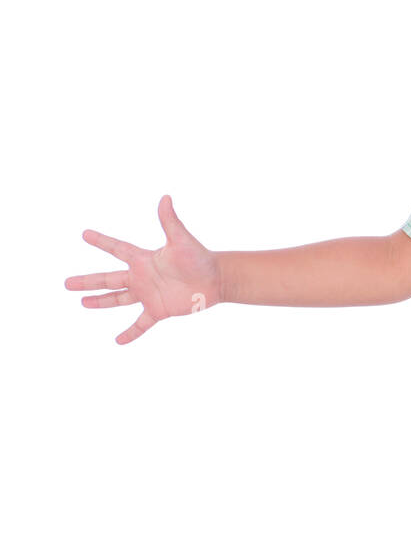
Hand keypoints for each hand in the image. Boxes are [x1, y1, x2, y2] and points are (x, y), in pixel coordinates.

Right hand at [65, 195, 221, 344]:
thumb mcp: (181, 240)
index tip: (85, 234)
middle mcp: (142, 277)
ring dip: (101, 302)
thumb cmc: (200, 258)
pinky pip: (141, 324)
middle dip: (88, 281)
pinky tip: (118, 341)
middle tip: (66, 283)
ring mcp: (149, 294)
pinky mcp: (159, 310)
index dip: (102, 241)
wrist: (217, 280)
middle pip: (109, 279)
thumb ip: (170, 221)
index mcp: (144, 259)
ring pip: (118, 299)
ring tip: (82, 303)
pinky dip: (130, 333)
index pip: (118, 249)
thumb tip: (165, 198)